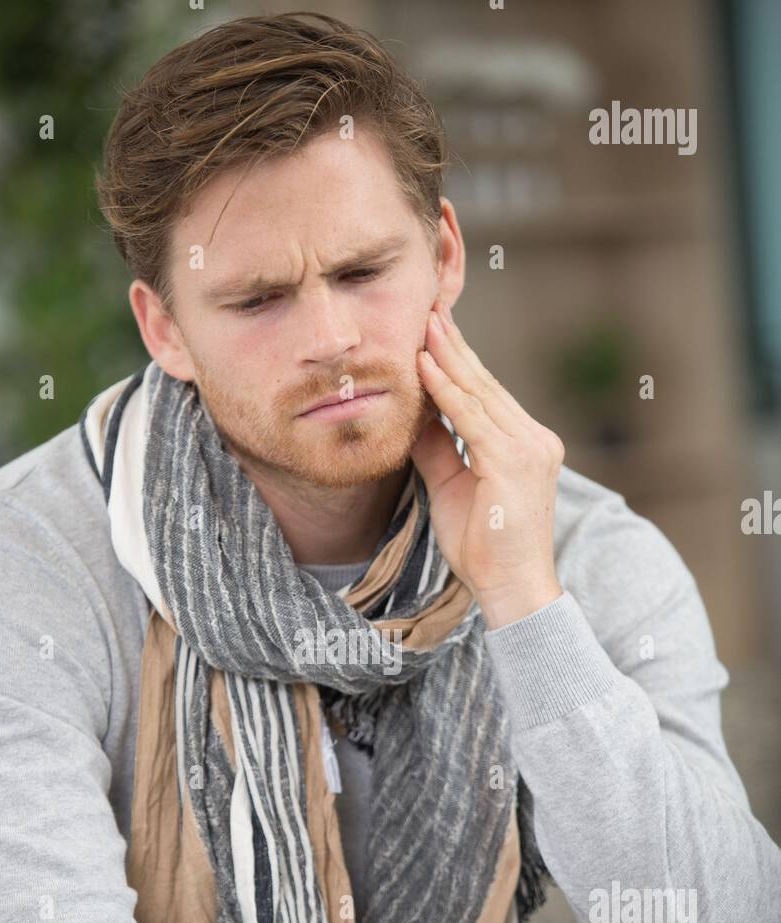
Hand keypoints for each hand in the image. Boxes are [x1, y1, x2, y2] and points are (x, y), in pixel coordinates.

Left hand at [412, 298, 563, 629]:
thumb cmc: (484, 548)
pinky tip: (423, 366)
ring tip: (423, 323)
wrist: (512, 589)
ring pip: (479, 392)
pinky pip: (471, 416)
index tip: (433, 332)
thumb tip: (414, 416)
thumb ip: (438, 449)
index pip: (487, 395)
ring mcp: (529, 448)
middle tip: (428, 308)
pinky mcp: (514, 462)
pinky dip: (445, 389)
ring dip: (448, 356)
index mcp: (526, 445)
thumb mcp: (452, 488)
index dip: (459, 362)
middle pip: (486, 384)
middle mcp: (534, 440)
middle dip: (454, 346)